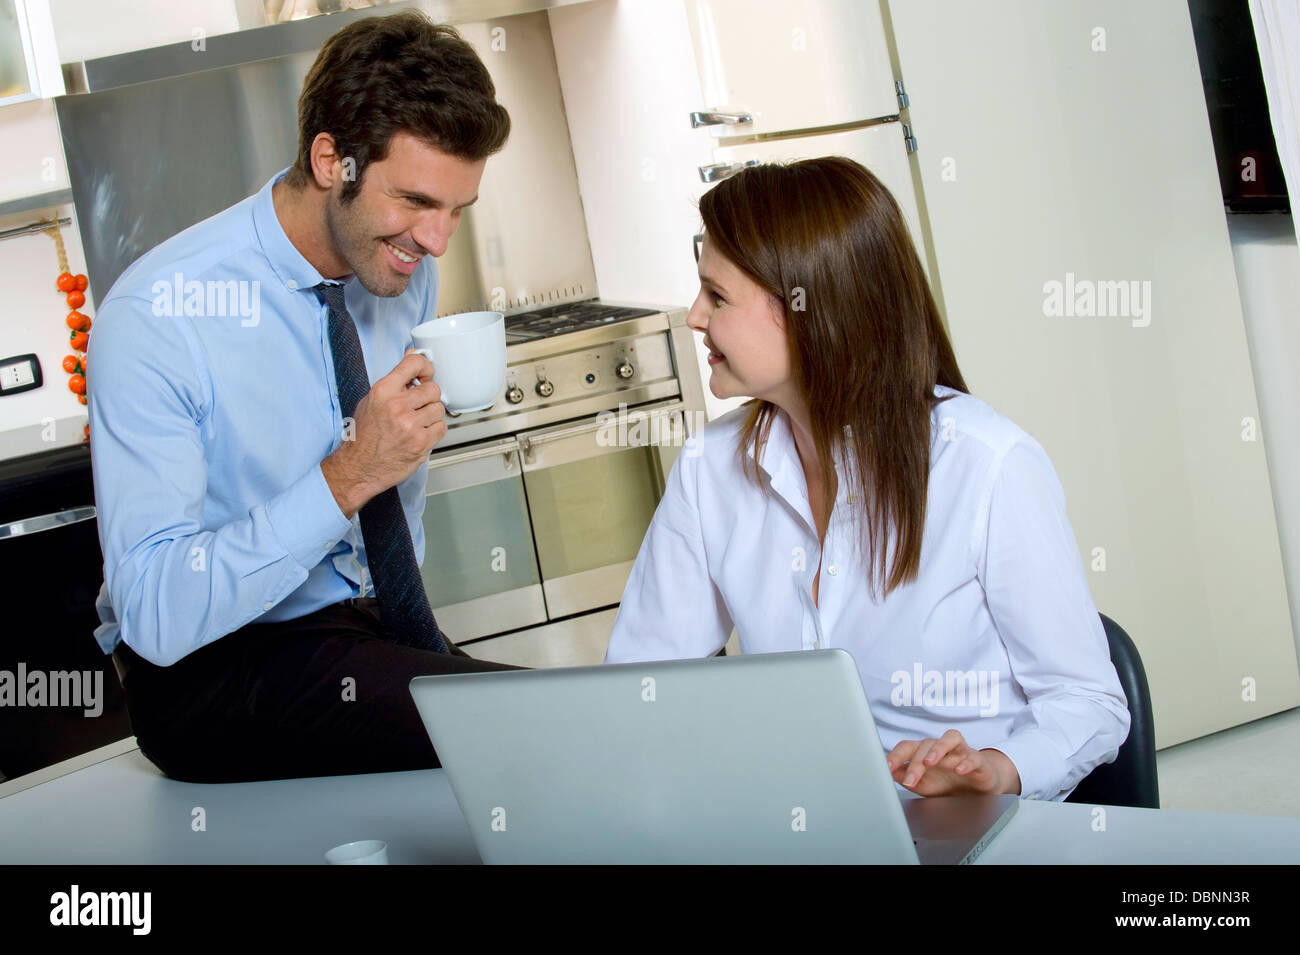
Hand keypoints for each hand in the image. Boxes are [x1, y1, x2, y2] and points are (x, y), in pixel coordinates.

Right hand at [321, 350, 446, 517]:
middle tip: (420, 404)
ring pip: (439, 409)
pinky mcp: (421, 443)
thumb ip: (395, 380)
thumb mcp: (371, 400)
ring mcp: (410, 426)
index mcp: (382, 392)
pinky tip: (420, 433)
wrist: (358, 467)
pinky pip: (441, 428)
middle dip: (428, 396)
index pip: (413, 364)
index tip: (426, 372)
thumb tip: (413, 357)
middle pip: (433, 388)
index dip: (425, 366)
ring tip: (416, 421)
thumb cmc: (362, 436)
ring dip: (431, 414)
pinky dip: (434, 430)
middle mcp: (397, 407)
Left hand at [886, 729, 1021, 796]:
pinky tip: (959, 770)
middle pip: (925, 745)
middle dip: (916, 763)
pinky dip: (965, 762)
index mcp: (923, 752)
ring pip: (949, 739)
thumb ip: (904, 777)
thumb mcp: (922, 784)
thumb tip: (885, 773)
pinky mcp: (977, 759)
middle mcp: (940, 747)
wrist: (976, 789)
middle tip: (910, 780)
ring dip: (938, 749)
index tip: (886, 767)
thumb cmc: (946, 782)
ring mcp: (959, 751)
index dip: (895, 755)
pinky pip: (972, 756)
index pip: (907, 746)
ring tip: (930, 762)